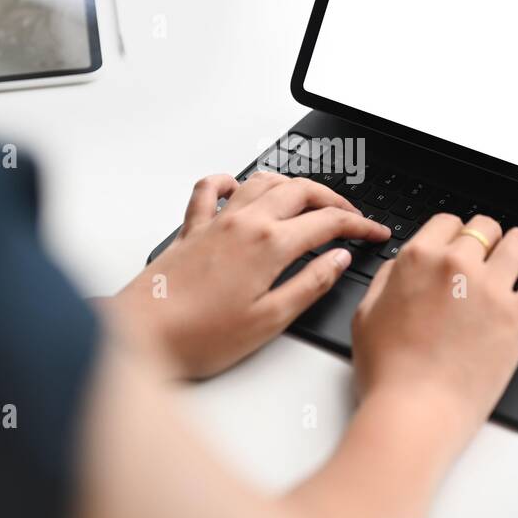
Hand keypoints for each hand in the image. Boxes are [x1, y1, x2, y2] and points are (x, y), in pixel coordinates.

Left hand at [109, 172, 390, 378]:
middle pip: (301, 190)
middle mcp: (244, 222)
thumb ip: (309, 284)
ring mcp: (215, 220)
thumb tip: (337, 260)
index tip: (375, 234)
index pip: (328, 222)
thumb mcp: (270, 320)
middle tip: (351, 216)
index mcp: (269, 245)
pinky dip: (231, 181)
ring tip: (310, 200)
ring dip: (292, 184)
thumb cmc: (199, 336)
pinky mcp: (191, 228)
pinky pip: (211, 188)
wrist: (142, 334)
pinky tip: (239, 188)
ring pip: (263, 181)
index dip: (359, 225)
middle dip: (334, 199)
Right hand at [350, 214, 517, 449]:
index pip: (447, 222)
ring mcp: (491, 289)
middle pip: (485, 228)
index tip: (460, 247)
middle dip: (487, 240)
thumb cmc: (387, 374)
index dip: (455, 234)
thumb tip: (401, 265)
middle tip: (488, 260)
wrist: (415, 411)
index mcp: (417, 260)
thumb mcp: (366, 315)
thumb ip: (387, 280)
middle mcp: (456, 266)